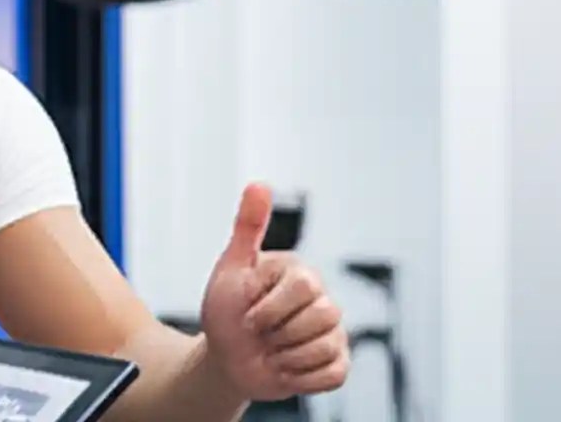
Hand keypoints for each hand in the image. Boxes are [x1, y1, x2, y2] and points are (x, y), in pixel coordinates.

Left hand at [199, 184, 348, 400]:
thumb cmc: (226, 310)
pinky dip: (300, 377)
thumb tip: (259, 183)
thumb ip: (248, 226)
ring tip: (270, 348)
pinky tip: (284, 366)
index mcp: (301, 273)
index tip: (247, 311)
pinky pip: (332, 374)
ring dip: (285, 355)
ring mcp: (334, 332)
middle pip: (321, 317)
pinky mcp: (337, 363)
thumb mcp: (231, 267)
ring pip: (325, 346)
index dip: (268, 307)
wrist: (224, 357)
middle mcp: (323, 299)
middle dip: (277, 331)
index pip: (302, 288)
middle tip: (259, 331)